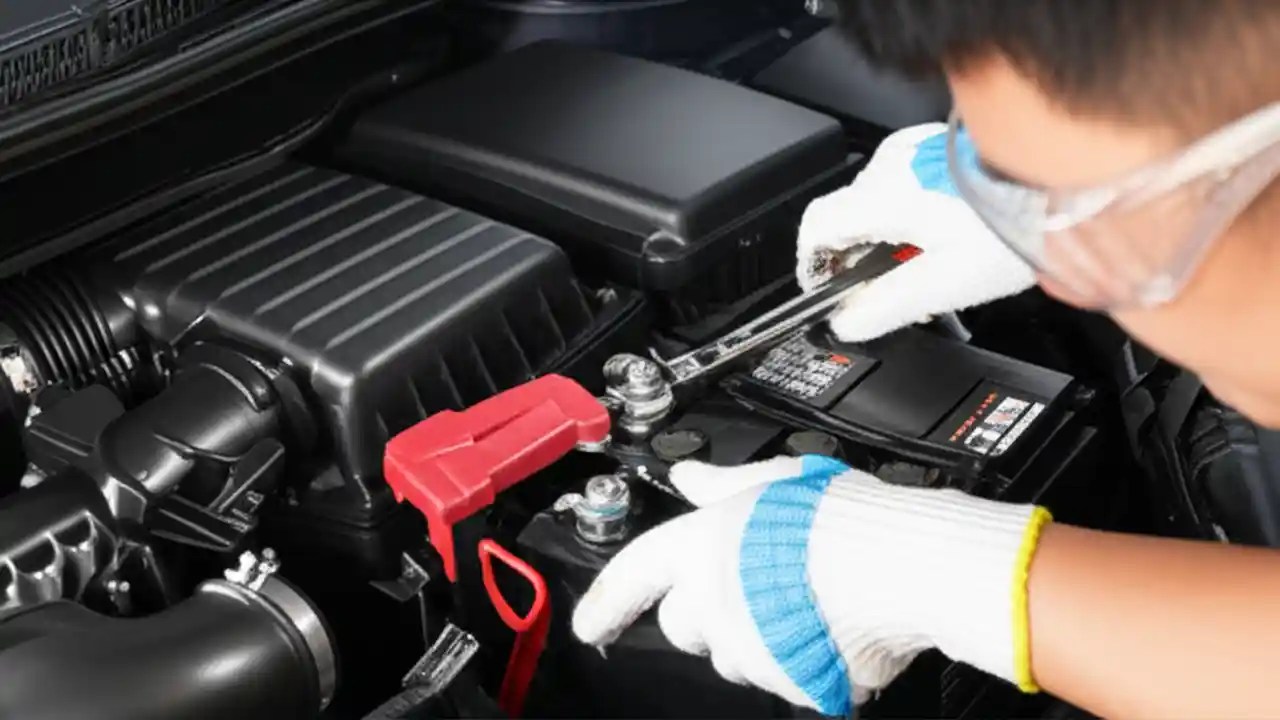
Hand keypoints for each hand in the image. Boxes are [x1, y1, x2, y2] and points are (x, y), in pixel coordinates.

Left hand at [572, 456, 1050, 715]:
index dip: (604, 602)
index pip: (631, 577)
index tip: (588, 623)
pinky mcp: (788, 684)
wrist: (896, 565)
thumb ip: (721, 483)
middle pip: (683, 624)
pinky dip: (799, 658)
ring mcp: (748, 649)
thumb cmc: (839, 517)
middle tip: (749, 584)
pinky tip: (828, 622)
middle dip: (706, 612)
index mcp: (698, 548)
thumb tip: (688, 475)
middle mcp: (712, 603)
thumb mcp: (772, 477)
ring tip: (800, 597)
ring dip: (753, 635)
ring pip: (734, 655)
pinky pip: (784, 676)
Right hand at [797, 124, 1035, 342]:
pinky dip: (904, 214)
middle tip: (881, 291)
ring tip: (918, 266)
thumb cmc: (1017, 225)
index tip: (824, 287)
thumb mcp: (947, 282)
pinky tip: (936, 237)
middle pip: (845, 217)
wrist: (1066, 184)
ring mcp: (913, 151)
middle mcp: (891, 166)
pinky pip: (899, 184)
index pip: (817, 227)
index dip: (812, 264)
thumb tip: (848, 323)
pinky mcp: (934, 148)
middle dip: (854, 257)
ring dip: (881, 236)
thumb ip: (888, 305)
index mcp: (885, 198)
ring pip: (872, 201)